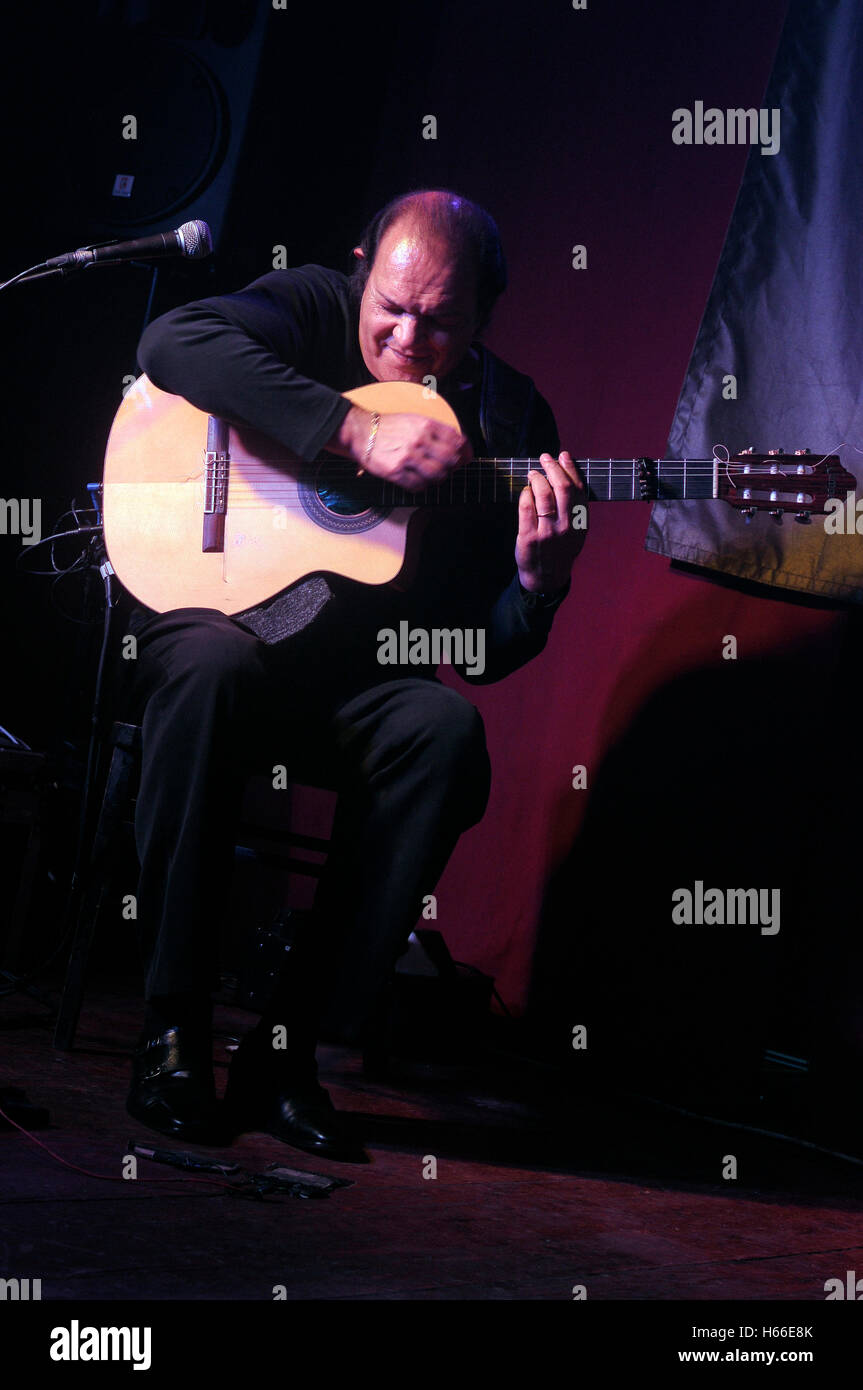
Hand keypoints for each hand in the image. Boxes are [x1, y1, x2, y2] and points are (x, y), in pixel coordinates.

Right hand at [333, 406, 471, 492]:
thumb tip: (457, 444)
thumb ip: (435, 430)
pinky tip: (419, 481)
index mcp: (425, 424)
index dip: (466, 451)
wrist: (361, 431)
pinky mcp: (395, 472)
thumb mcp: (414, 419)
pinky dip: (423, 486)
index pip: (457, 440)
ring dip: (439, 478)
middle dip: (454, 466)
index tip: (466, 456)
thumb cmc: (388, 427)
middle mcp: (419, 440)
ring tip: (434, 475)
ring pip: (437, 474)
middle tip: (450, 468)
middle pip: (451, 459)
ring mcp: (407, 457)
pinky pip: (418, 485)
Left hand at [515, 451, 587, 592]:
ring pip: (543, 495)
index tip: (563, 455)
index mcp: (580, 522)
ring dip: (537, 479)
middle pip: (561, 488)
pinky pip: (526, 508)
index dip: (570, 468)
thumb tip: (567, 475)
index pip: (578, 488)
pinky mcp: (528, 538)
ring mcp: (547, 533)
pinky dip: (525, 495)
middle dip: (553, 467)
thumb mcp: (576, 530)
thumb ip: (575, 507)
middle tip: (545, 458)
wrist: (547, 577)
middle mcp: (566, 527)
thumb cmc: (560, 549)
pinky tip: (526, 491)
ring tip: (533, 473)